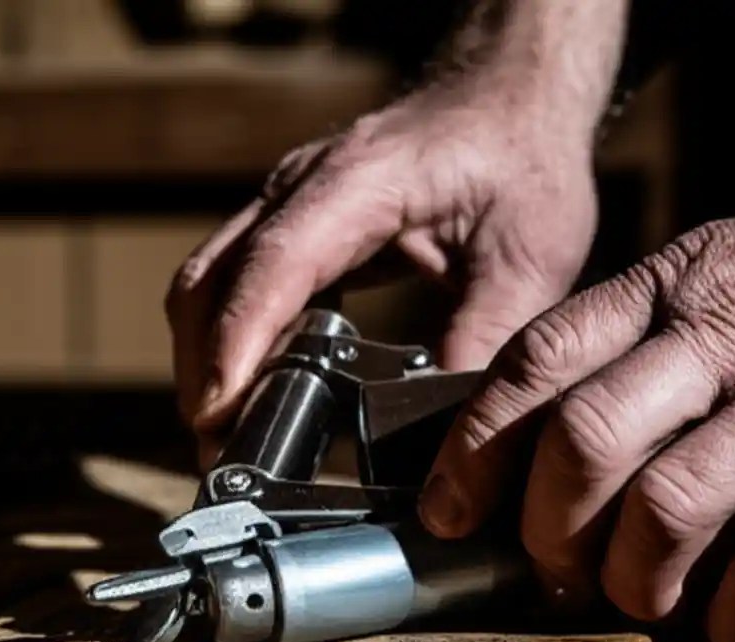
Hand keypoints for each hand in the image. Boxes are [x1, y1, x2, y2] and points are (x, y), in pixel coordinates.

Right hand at [167, 85, 596, 465]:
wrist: (512, 94)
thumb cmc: (524, 159)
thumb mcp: (529, 258)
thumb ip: (485, 341)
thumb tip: (445, 430)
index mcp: (358, 185)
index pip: (273, 267)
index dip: (239, 343)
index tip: (219, 412)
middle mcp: (302, 187)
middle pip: (211, 280)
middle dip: (205, 371)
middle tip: (221, 454)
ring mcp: (289, 202)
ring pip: (210, 282)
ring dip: (208, 359)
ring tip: (229, 438)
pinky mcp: (295, 222)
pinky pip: (237, 281)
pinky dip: (232, 338)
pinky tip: (257, 389)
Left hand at [418, 155, 734, 641]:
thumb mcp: (728, 267)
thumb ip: (641, 335)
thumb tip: (548, 428)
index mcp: (675, 285)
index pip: (540, 360)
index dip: (477, 446)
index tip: (449, 509)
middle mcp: (728, 337)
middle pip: (586, 439)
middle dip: (548, 527)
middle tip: (552, 569)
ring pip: (669, 504)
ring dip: (636, 578)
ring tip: (640, 598)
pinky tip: (731, 625)